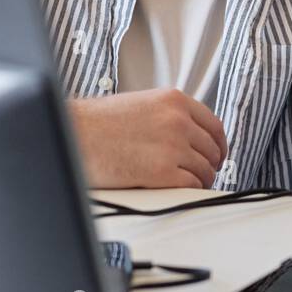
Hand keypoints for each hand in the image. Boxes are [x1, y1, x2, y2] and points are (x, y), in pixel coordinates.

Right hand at [69, 88, 228, 188]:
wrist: (72, 134)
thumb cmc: (96, 122)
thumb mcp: (141, 104)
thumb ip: (167, 114)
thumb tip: (188, 133)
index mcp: (173, 100)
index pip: (214, 125)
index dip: (219, 144)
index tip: (217, 154)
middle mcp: (177, 120)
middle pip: (212, 148)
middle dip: (210, 163)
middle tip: (204, 172)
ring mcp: (172, 145)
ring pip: (204, 169)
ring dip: (201, 179)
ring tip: (191, 184)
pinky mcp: (161, 172)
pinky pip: (191, 185)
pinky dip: (191, 190)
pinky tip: (182, 191)